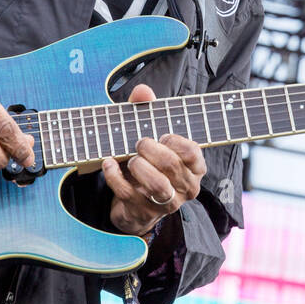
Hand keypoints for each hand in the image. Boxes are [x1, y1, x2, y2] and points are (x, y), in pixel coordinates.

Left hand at [102, 83, 205, 235]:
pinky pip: (128, 193)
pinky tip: (109, 163)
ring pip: (156, 185)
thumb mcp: (153, 136)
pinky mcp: (143, 212)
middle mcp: (185, 187)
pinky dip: (114, 176)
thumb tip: (142, 91)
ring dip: (139, 166)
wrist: (137, 202)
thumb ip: (148, 111)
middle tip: (140, 143)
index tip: (162, 135)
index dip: (175, 141)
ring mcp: (165, 203)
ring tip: (132, 158)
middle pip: (171, 166)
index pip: (192, 153)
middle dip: (151, 149)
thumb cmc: (151, 162)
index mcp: (195, 168)